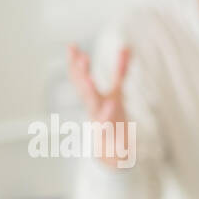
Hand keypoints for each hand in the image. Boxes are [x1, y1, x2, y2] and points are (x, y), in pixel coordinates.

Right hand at [67, 44, 130, 168]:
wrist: (113, 153)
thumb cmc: (113, 119)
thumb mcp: (117, 92)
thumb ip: (120, 70)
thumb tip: (126, 46)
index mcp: (93, 97)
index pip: (80, 78)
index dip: (75, 62)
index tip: (72, 45)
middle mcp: (94, 107)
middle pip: (84, 89)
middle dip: (81, 73)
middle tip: (81, 57)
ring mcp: (101, 121)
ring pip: (93, 106)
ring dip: (90, 93)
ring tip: (89, 79)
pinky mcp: (110, 135)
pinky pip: (108, 126)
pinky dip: (108, 117)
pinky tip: (112, 104)